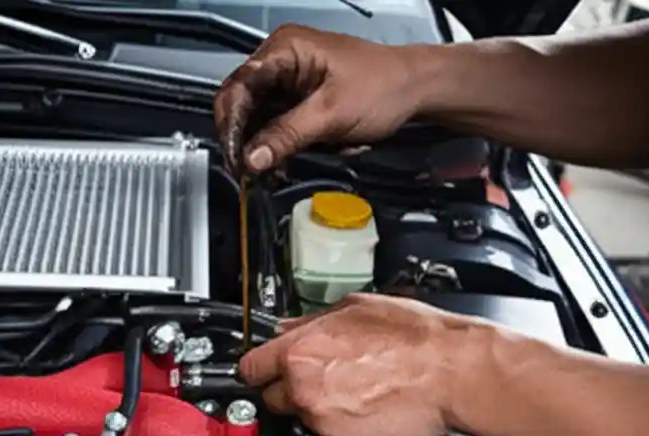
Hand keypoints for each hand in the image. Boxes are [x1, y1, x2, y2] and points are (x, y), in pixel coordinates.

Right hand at [214, 25, 434, 174]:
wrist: (416, 90)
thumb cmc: (383, 86)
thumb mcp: (332, 113)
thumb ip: (287, 135)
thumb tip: (251, 159)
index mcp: (284, 49)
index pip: (239, 87)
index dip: (232, 125)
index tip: (237, 159)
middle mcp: (280, 61)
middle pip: (242, 103)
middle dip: (244, 140)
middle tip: (247, 172)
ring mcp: (288, 81)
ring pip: (256, 118)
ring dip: (259, 148)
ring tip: (266, 173)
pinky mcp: (298, 100)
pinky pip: (274, 125)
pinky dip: (275, 146)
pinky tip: (279, 164)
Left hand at [237, 294, 491, 435]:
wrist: (453, 373)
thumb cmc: (415, 338)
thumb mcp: (356, 308)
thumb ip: (311, 322)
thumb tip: (288, 328)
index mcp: (300, 352)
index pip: (250, 369)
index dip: (258, 368)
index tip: (263, 370)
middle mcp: (304, 390)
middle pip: (273, 398)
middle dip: (290, 389)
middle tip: (322, 377)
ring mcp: (323, 422)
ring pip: (305, 418)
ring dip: (320, 408)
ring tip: (357, 388)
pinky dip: (346, 426)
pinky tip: (370, 405)